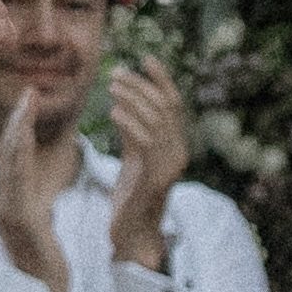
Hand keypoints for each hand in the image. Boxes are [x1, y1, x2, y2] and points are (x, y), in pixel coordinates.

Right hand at [0, 98, 71, 291]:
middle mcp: (1, 203)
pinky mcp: (20, 221)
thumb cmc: (45, 262)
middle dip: (17, 120)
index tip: (28, 101)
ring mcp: (7, 211)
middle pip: (8, 153)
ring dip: (21, 131)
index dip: (18, 127)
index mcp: (7, 201)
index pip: (12, 157)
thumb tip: (32, 176)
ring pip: (11, 163)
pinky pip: (20, 182)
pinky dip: (23, 157)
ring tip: (29, 106)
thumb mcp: (39, 224)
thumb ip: (32, 199)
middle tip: (29, 92)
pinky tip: (28, 139)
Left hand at [105, 56, 187, 273]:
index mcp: (175, 145)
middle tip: (116, 73)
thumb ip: (133, 132)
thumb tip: (124, 102)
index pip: (174, 104)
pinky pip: (145, 141)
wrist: (131, 233)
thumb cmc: (129, 196)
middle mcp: (179, 152)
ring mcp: (170, 165)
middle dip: (140, 85)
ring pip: (156, 120)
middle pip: (165, 107)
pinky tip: (113, 111)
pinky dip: (130, 122)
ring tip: (112, 86)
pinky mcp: (156, 176)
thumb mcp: (133, 156)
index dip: (161, 79)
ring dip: (133, 98)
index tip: (145, 58)